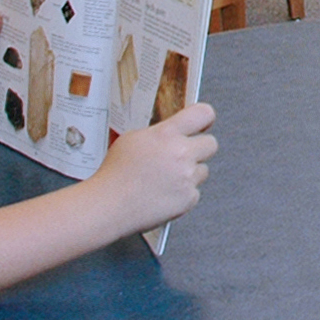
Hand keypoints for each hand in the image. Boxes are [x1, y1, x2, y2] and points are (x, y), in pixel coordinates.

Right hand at [94, 103, 216, 230]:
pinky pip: (195, 191)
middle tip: (182, 156)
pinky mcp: (189, 198)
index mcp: (167, 134)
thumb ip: (160, 133)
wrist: (108, 206)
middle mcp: (181, 153)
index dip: (204, 118)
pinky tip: (163, 194)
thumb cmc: (115, 174)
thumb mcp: (133, 139)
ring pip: (203, 170)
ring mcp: (187, 177)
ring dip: (190, 173)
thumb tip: (174, 132)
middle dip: (199, 148)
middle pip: (211, 143)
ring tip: (165, 179)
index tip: (202, 124)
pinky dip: (183, 194)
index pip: (203, 114)